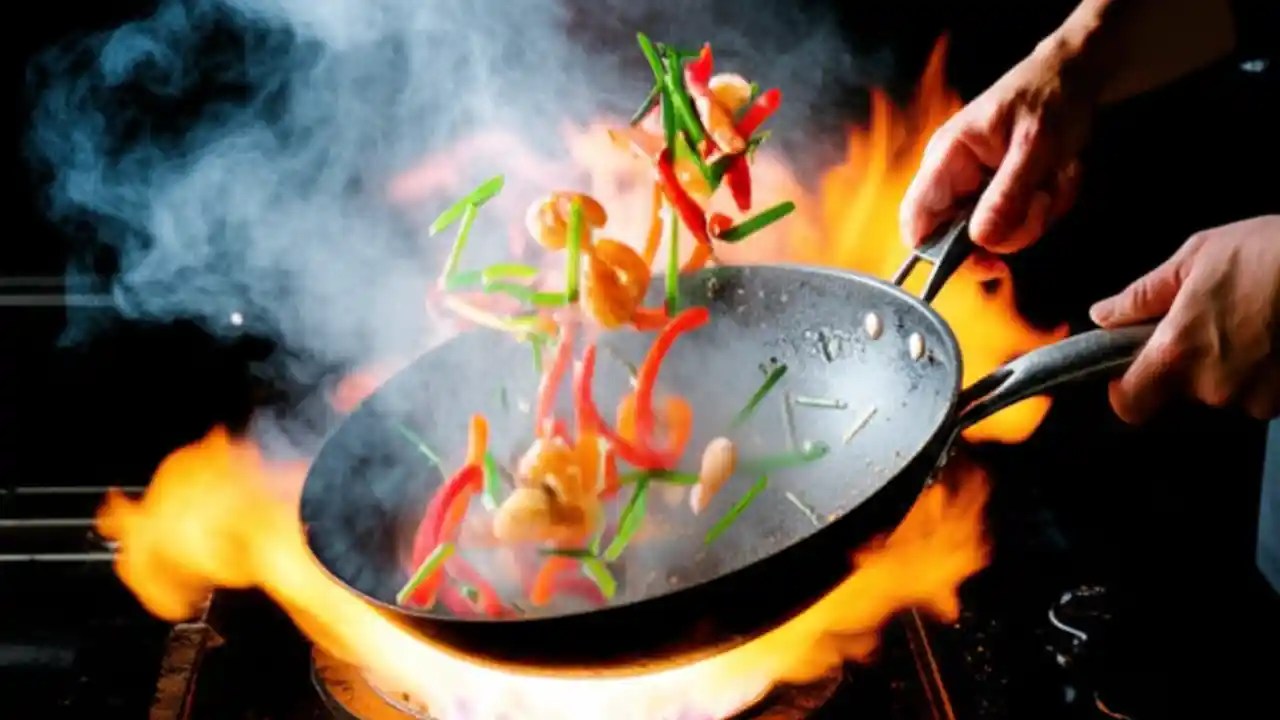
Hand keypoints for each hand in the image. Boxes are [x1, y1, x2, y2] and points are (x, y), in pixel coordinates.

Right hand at [899, 42, 1095, 252]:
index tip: (986, 261)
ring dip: (1036, 216)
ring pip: (997, 235)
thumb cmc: (1049, 96)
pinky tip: (1056, 178)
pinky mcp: (999, 194)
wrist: (1074, 75)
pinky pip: (1018, 224)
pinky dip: (1045, 208)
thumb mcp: (1035, 145)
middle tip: (1043, 200)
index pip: (915, 221)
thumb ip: (1007, 194)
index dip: (937, 252)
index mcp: (946, 158)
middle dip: (1012, 229)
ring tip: (1055, 178)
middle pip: (962, 238)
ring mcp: (977, 188)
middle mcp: (954, 178)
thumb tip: (981, 241)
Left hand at [1089, 215, 1279, 422]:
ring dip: (1231, 366)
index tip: (1131, 369)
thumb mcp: (1194, 258)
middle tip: (1210, 321)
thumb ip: (1142, 296)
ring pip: (1226, 390)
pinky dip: (1264, 370)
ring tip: (1251, 322)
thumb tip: (1104, 315)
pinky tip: (1274, 334)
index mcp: (1177, 352)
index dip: (1127, 390)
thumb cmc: (1268, 251)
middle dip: (1189, 363)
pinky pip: (1262, 391)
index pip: (1130, 404)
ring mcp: (1257, 396)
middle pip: (1182, 392)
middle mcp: (1214, 385)